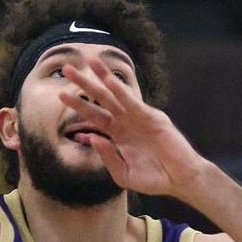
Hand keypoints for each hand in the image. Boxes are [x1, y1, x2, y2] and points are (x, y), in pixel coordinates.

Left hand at [58, 58, 207, 197]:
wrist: (179, 181)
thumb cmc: (154, 179)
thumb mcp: (123, 174)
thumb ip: (107, 157)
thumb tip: (90, 137)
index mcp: (117, 135)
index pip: (94, 116)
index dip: (78, 106)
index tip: (61, 95)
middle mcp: (126, 122)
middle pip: (101, 100)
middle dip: (84, 84)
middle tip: (67, 69)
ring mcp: (139, 118)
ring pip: (116, 95)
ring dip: (102, 77)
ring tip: (89, 61)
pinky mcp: (152, 118)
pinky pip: (133, 103)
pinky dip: (121, 91)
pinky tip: (108, 80)